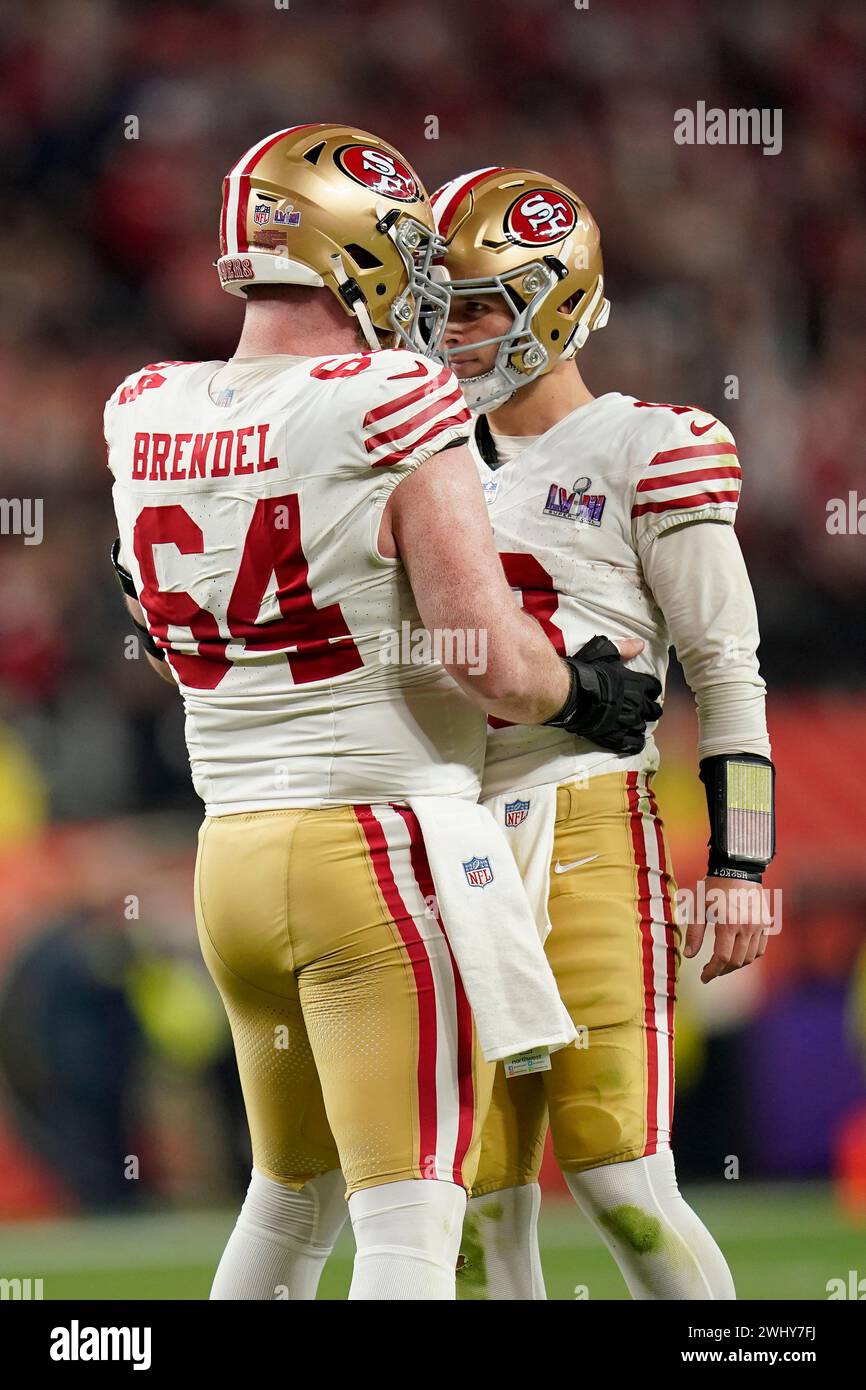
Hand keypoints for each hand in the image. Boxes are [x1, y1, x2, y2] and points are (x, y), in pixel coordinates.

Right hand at [546, 635, 662, 753]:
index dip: (649, 689)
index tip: (645, 690)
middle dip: (649, 709)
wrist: (569, 694)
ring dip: (639, 724)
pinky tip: (631, 740)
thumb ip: (624, 649)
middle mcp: (637, 705)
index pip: (654, 688)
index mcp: (638, 684)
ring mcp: (627, 722)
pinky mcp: (616, 736)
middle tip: (640, 708)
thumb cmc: (585, 673)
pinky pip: (633, 743)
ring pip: (643, 726)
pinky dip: (634, 742)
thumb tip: (640, 644)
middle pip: (654, 710)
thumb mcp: (604, 653)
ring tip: (631, 723)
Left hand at [684, 875, 770, 983]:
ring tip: (722, 964)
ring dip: (735, 965)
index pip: (722, 959)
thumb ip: (694, 932)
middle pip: (736, 961)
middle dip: (721, 971)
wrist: (737, 869)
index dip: (712, 972)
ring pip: (750, 958)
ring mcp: (759, 926)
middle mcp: (747, 927)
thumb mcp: (698, 907)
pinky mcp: (765, 923)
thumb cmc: (713, 887)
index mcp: (728, 924)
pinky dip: (749, 956)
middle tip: (710, 971)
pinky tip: (737, 954)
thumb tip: (689, 955)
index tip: (703, 977)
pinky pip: (760, 948)